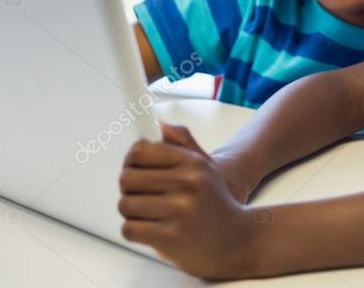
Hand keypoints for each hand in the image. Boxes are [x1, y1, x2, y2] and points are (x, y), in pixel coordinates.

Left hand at [118, 123, 259, 277]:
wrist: (237, 239)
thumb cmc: (215, 203)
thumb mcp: (205, 167)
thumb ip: (182, 143)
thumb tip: (161, 124)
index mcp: (193, 163)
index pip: (140, 152)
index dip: (130, 162)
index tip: (134, 170)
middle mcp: (188, 183)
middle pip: (127, 178)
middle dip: (128, 189)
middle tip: (140, 196)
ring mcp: (180, 210)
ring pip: (125, 204)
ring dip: (131, 212)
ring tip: (147, 214)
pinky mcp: (171, 236)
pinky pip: (129, 229)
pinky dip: (134, 231)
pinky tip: (149, 230)